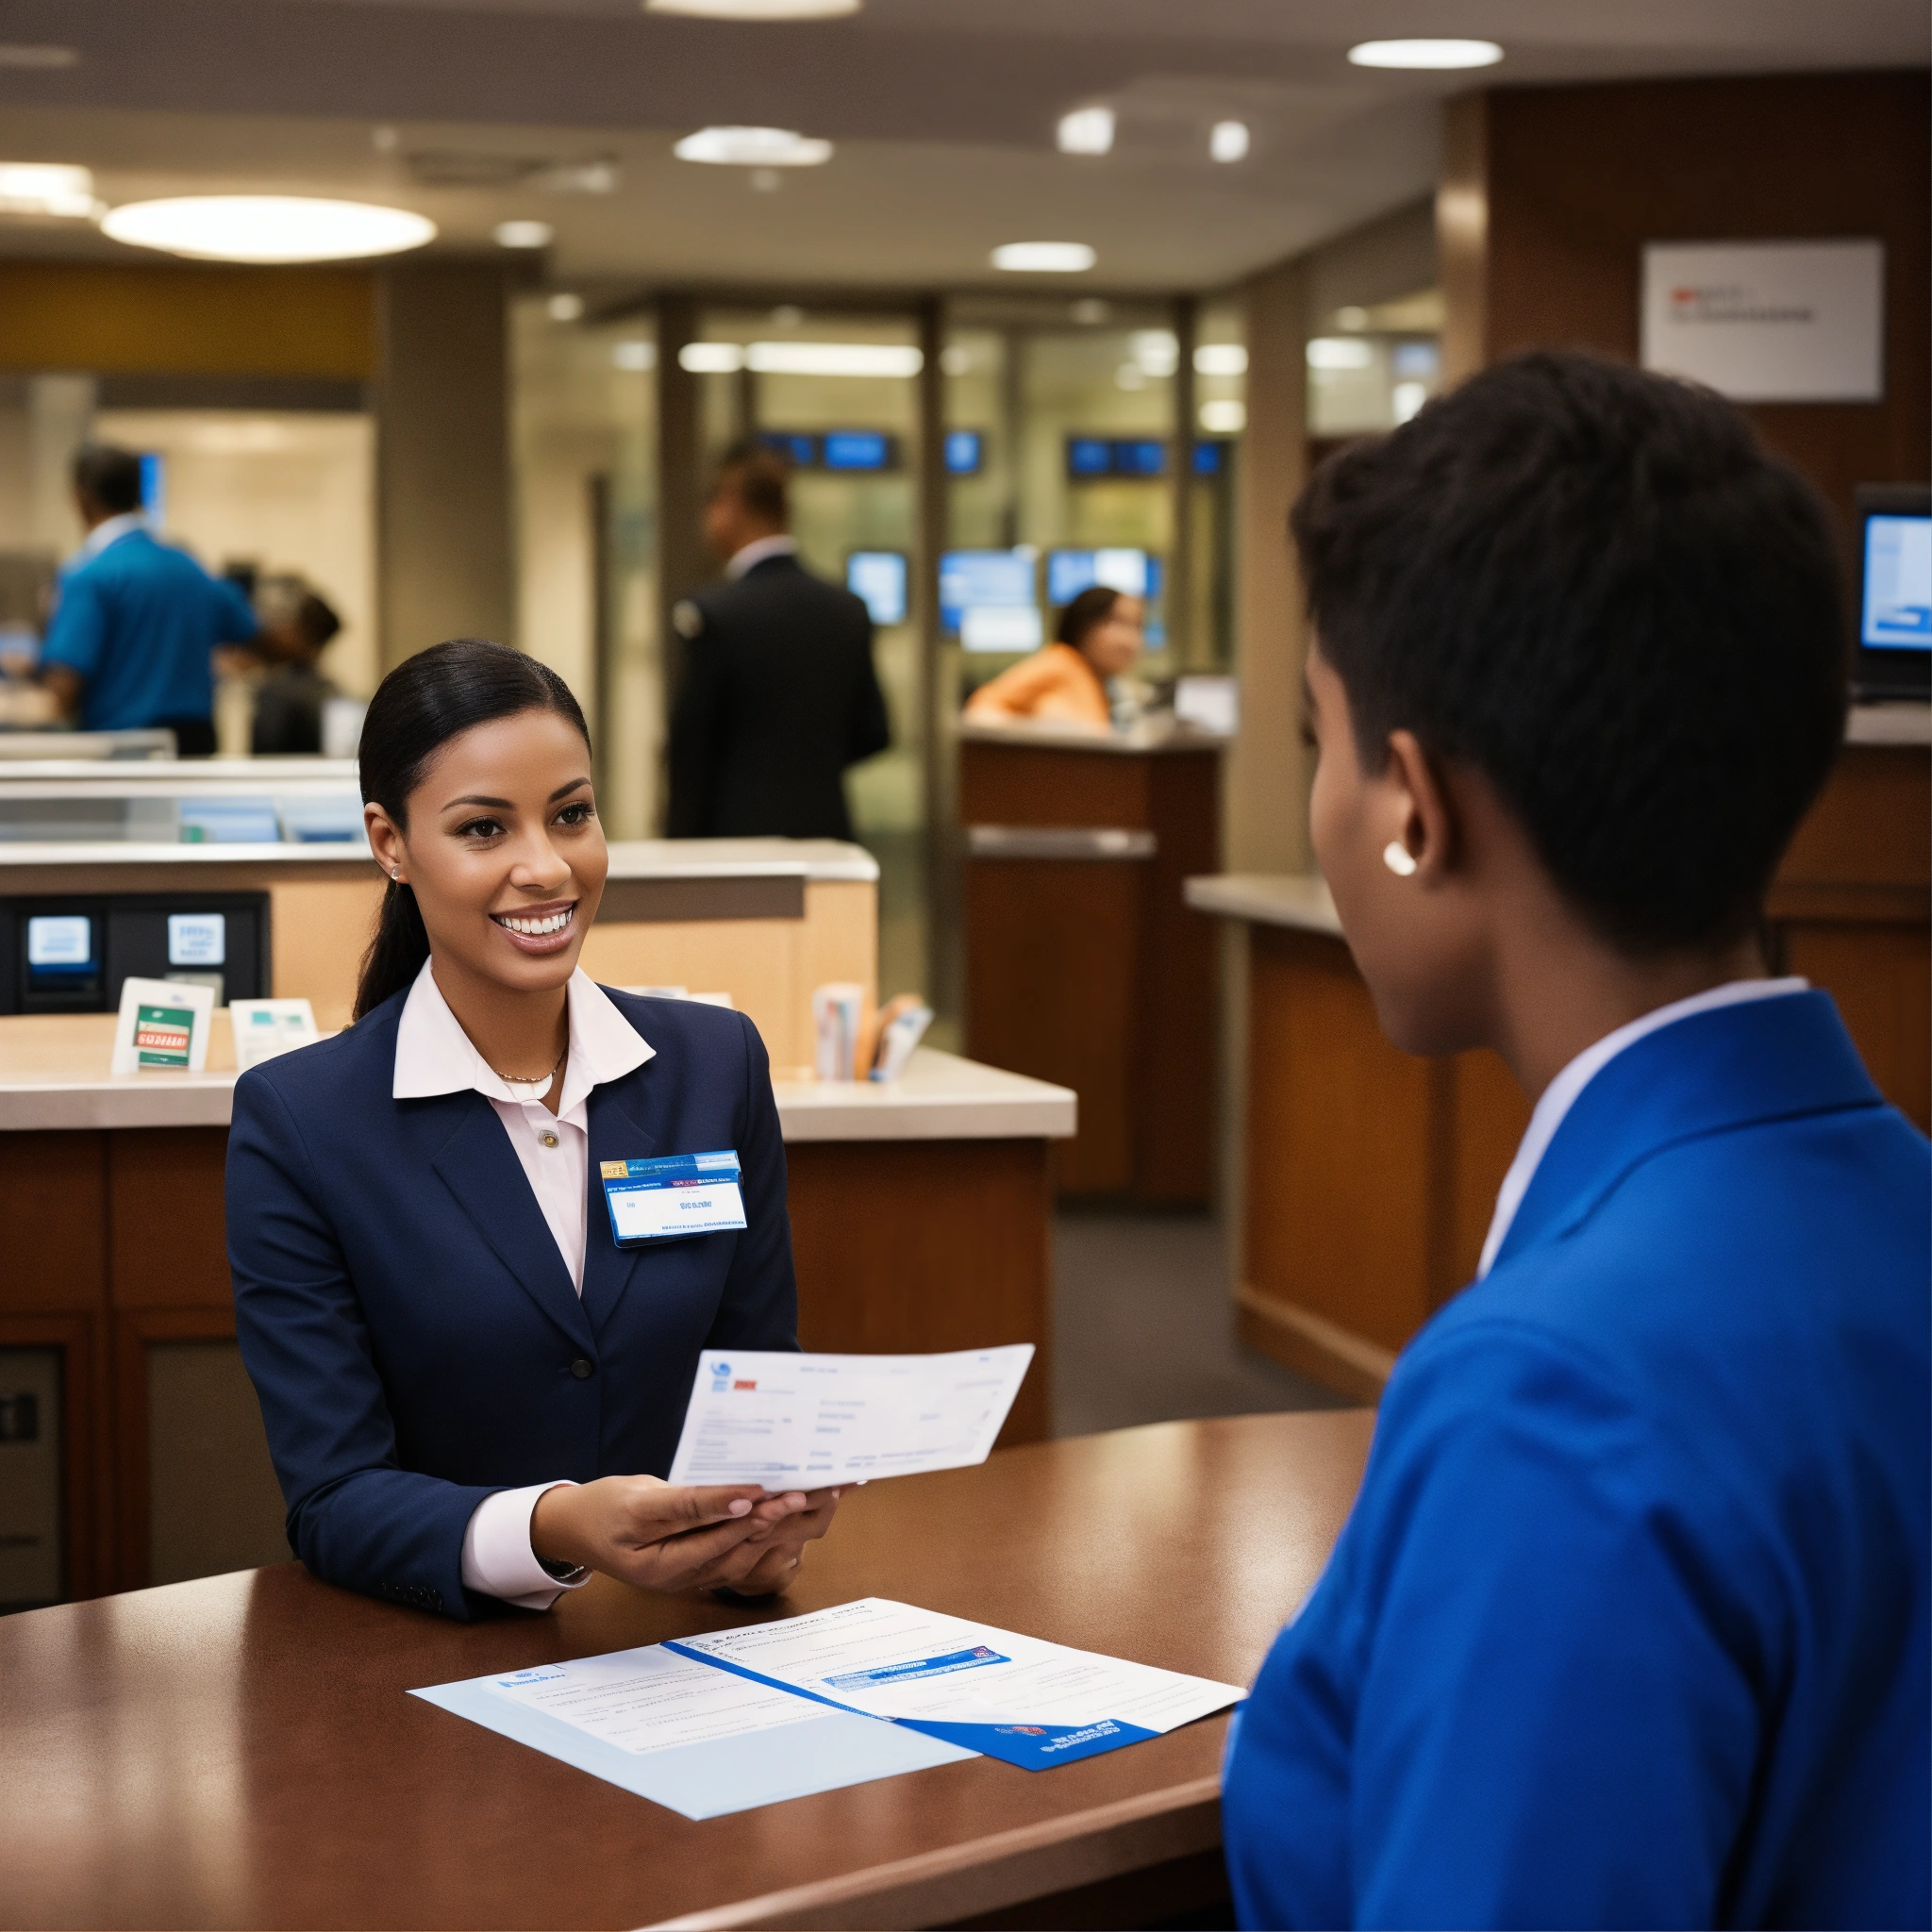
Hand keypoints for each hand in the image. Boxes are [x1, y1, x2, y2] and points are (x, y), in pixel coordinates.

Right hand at [530, 1476, 838, 1595]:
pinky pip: (737, 1549)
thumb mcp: (638, 1499)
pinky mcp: (700, 1561)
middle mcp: (682, 1577)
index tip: (774, 1493)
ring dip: (776, 1526)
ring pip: (743, 1553)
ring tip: (807, 1498)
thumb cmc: (604, 1509)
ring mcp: (692, 1573)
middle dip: (773, 1521)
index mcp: (661, 1566)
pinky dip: (763, 1529)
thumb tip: (738, 1496)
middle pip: (737, 1550)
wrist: (578, 1528)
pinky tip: (786, 1508)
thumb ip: (687, 1502)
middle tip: (805, 1493)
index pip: (712, 1538)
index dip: (744, 1515)